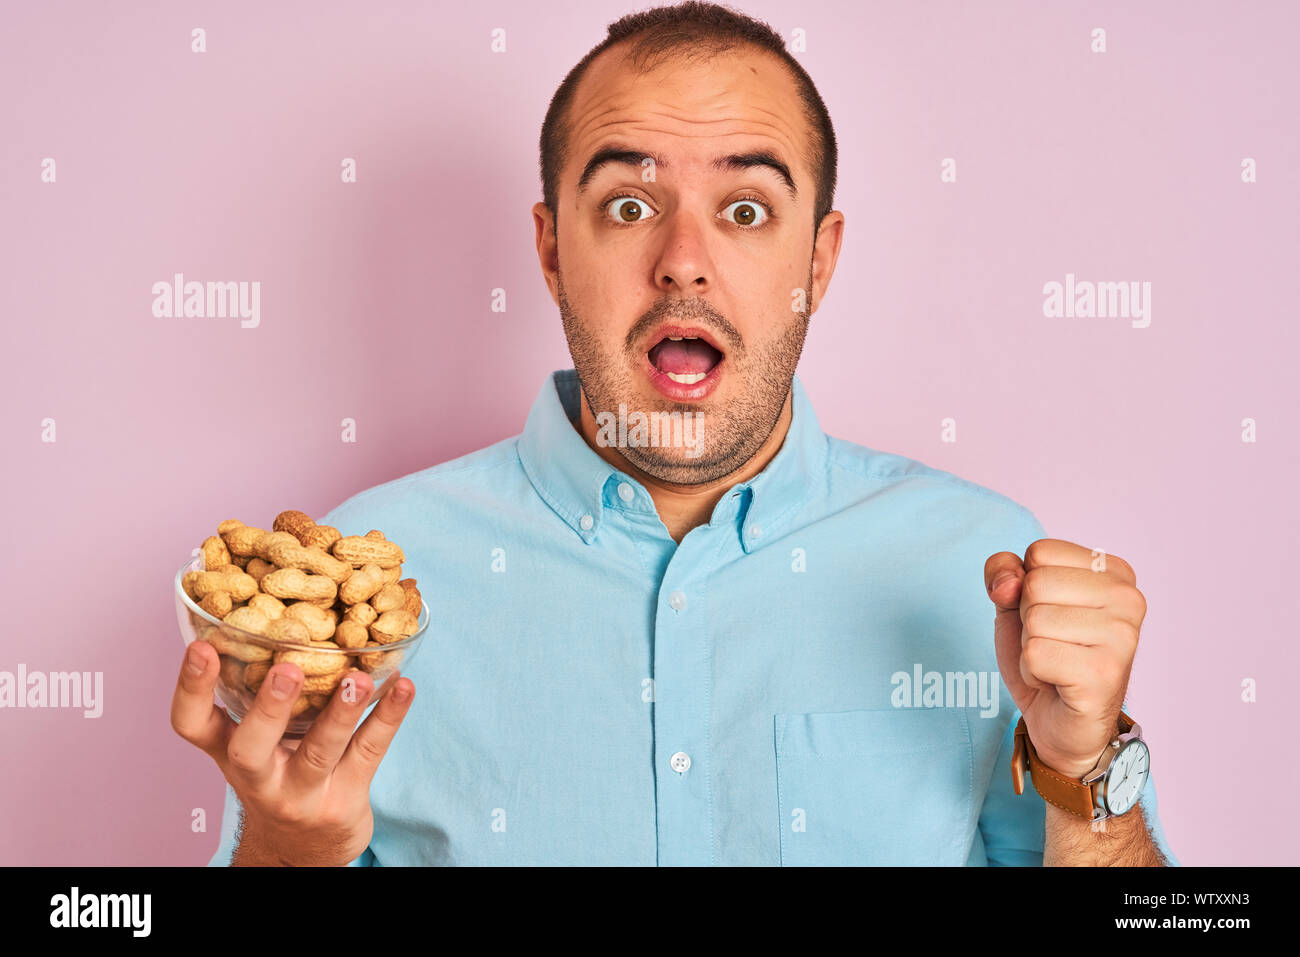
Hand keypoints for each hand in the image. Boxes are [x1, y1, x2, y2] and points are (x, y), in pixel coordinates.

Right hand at [170, 639, 414, 865]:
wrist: (305, 846)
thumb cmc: (279, 772)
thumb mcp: (256, 740)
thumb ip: (257, 691)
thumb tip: (274, 610)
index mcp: (228, 750)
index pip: (192, 725)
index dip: (192, 688)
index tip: (202, 646)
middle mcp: (258, 776)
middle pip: (251, 748)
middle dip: (268, 709)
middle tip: (286, 670)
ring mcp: (302, 792)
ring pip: (320, 751)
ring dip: (341, 712)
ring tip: (359, 678)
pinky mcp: (345, 799)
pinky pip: (369, 752)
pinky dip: (389, 717)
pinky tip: (404, 686)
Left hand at [984, 539, 1145, 778]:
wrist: (1059, 722)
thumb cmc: (1045, 655)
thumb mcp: (1015, 602)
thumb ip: (1003, 573)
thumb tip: (1007, 583)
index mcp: (1115, 572)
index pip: (1039, 552)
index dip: (1026, 586)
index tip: (1051, 613)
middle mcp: (1129, 600)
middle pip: (1035, 584)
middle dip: (1027, 618)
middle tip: (1053, 643)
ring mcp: (1122, 638)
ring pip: (1034, 620)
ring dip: (1029, 648)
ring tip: (1056, 663)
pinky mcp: (1105, 674)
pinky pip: (1035, 655)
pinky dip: (1032, 672)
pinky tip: (1057, 682)